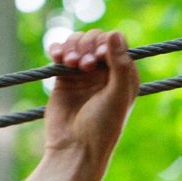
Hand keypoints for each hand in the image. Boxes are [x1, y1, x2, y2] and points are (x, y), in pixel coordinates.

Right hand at [44, 30, 138, 157]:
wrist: (74, 148)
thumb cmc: (102, 126)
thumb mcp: (118, 95)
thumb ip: (119, 64)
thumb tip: (115, 32)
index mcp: (124, 75)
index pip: (116, 43)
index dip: (106, 44)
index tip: (99, 57)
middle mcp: (105, 72)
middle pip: (95, 39)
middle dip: (87, 45)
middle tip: (83, 64)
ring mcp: (84, 74)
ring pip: (77, 43)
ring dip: (72, 46)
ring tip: (70, 63)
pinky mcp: (64, 78)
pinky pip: (61, 53)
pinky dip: (58, 49)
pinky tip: (56, 56)